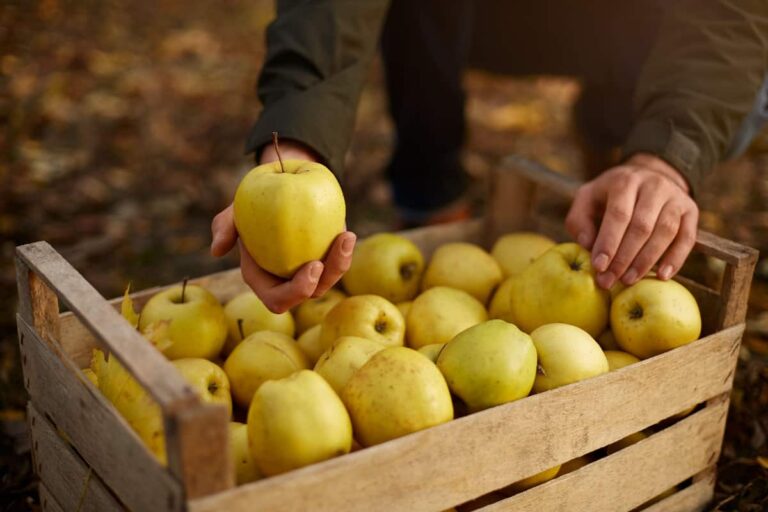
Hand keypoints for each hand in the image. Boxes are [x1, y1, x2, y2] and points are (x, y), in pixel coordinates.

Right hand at [211, 139, 355, 312]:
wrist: (278, 187)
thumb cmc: (252, 202)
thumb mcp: (234, 211)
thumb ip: (224, 226)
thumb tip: (217, 250)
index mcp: (264, 280)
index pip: (278, 299)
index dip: (295, 292)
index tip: (310, 266)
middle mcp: (287, 280)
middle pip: (309, 295)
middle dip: (321, 283)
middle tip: (324, 261)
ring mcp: (308, 270)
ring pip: (329, 280)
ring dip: (340, 264)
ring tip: (346, 238)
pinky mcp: (326, 256)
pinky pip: (339, 262)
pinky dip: (345, 251)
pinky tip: (347, 233)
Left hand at [565, 153, 698, 288]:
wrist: (647, 176)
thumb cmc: (609, 196)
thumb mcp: (587, 199)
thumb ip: (579, 220)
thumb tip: (588, 245)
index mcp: (625, 181)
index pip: (619, 214)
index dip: (609, 242)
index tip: (599, 267)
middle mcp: (654, 185)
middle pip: (642, 226)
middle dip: (624, 258)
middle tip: (610, 280)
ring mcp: (675, 197)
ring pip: (665, 232)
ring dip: (646, 261)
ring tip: (628, 280)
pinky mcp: (690, 210)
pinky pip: (687, 237)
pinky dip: (676, 259)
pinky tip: (662, 276)